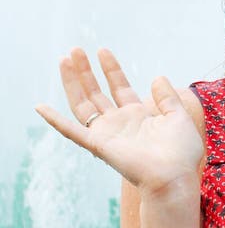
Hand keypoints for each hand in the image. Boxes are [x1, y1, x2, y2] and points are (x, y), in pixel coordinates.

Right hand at [36, 48, 203, 194]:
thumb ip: (168, 98)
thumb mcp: (179, 117)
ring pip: (82, 105)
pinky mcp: (99, 145)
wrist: (174, 176)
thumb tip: (157, 78)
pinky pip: (72, 131)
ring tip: (64, 59)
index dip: (111, 70)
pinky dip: (55, 120)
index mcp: (139, 117)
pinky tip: (40, 107)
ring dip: (72, 83)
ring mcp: (107, 134)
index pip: (120, 88)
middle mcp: (120, 124)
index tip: (102, 51)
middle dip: (85, 72)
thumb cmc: (181, 153)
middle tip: (75, 51)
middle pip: (96, 93)